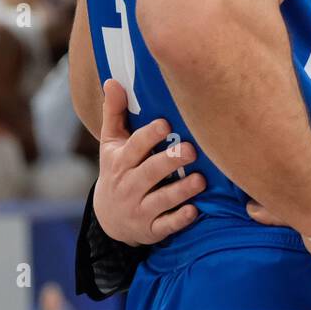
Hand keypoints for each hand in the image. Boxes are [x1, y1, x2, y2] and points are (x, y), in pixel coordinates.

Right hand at [92, 78, 205, 245]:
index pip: (134, 146)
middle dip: (170, 162)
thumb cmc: (118, 170)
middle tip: (191, 150)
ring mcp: (139, 209)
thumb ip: (115, 113)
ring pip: (161, 200)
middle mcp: (128, 185)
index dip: (149, 136)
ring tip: (201, 179)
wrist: (109, 218)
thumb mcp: (111, 144)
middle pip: (149, 173)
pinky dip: (179, 220)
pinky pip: (165, 227)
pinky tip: (195, 211)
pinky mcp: (151, 229)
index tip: (166, 123)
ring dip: (181, 190)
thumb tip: (113, 80)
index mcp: (120, 161)